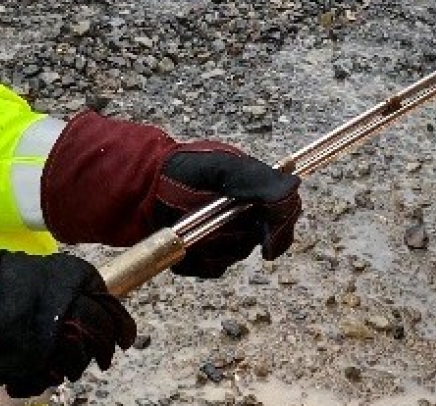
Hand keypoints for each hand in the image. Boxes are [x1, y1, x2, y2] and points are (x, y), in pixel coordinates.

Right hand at [0, 227, 135, 395]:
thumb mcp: (24, 277)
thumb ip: (52, 292)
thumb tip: (71, 311)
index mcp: (71, 273)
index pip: (107, 301)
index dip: (117, 321)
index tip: (121, 333)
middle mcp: (73, 299)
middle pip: (107, 330)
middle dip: (110, 345)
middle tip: (108, 356)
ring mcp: (60, 328)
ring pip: (84, 356)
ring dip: (75, 365)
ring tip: (56, 368)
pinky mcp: (41, 355)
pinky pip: (55, 374)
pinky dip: (44, 379)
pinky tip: (27, 376)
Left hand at [41, 110, 302, 277]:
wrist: (141, 188)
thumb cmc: (180, 169)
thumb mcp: (219, 166)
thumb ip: (257, 179)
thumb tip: (294, 187)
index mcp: (256, 189)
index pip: (285, 213)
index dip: (280, 228)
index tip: (267, 241)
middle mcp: (246, 214)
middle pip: (261, 241)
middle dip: (231, 235)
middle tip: (206, 219)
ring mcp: (227, 236)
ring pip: (233, 257)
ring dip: (210, 247)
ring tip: (187, 224)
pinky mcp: (207, 256)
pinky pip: (211, 269)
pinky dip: (195, 261)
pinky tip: (183, 244)